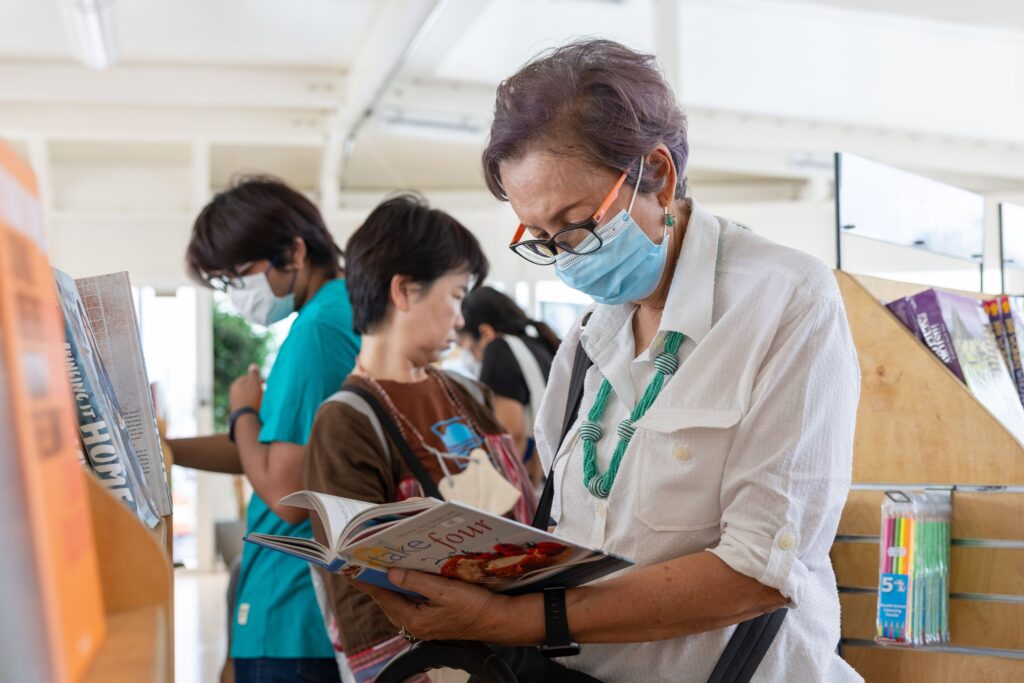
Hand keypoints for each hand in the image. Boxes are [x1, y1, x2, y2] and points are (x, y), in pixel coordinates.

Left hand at [229, 364, 262, 411]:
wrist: (245, 418)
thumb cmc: (251, 398)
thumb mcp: (254, 383)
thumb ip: (254, 373)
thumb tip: (253, 365)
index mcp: (236, 384)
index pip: (248, 377)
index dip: (257, 379)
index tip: (265, 382)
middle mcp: (233, 392)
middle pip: (247, 387)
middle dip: (256, 388)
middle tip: (265, 390)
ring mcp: (235, 402)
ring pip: (247, 395)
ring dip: (255, 396)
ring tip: (262, 399)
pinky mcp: (238, 410)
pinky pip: (247, 403)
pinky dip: (253, 403)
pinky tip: (258, 406)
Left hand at [349, 568, 514, 642]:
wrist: (496, 619)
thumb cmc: (474, 606)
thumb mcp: (444, 590)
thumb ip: (416, 581)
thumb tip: (391, 573)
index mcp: (414, 620)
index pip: (383, 597)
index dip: (367, 582)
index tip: (351, 570)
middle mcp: (414, 625)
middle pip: (387, 600)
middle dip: (375, 582)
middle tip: (363, 563)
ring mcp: (422, 623)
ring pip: (397, 601)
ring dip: (389, 585)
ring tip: (379, 566)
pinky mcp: (431, 619)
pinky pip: (409, 602)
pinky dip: (403, 589)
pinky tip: (405, 577)